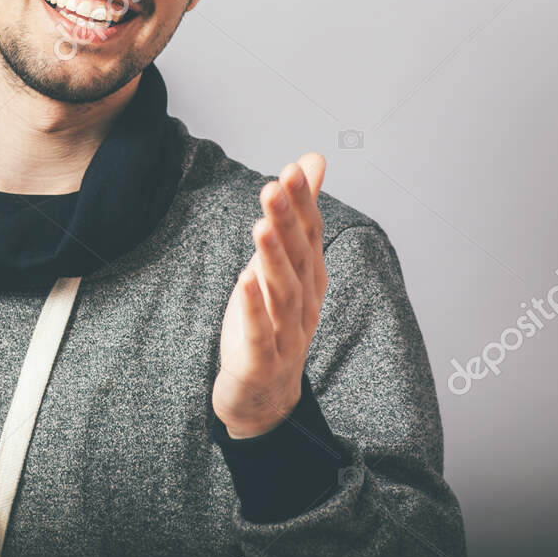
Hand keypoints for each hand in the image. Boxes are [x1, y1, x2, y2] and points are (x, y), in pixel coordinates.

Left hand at [212, 152, 327, 437]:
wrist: (263, 396)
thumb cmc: (272, 322)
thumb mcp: (282, 265)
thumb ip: (297, 214)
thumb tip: (313, 160)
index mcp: (309, 279)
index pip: (310, 235)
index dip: (303, 203)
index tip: (292, 168)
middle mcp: (304, 304)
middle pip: (298, 259)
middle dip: (288, 221)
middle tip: (274, 186)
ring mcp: (286, 335)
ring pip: (282, 293)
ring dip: (272, 258)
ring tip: (261, 225)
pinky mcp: (261, 361)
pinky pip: (259, 332)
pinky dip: (253, 307)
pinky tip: (244, 280)